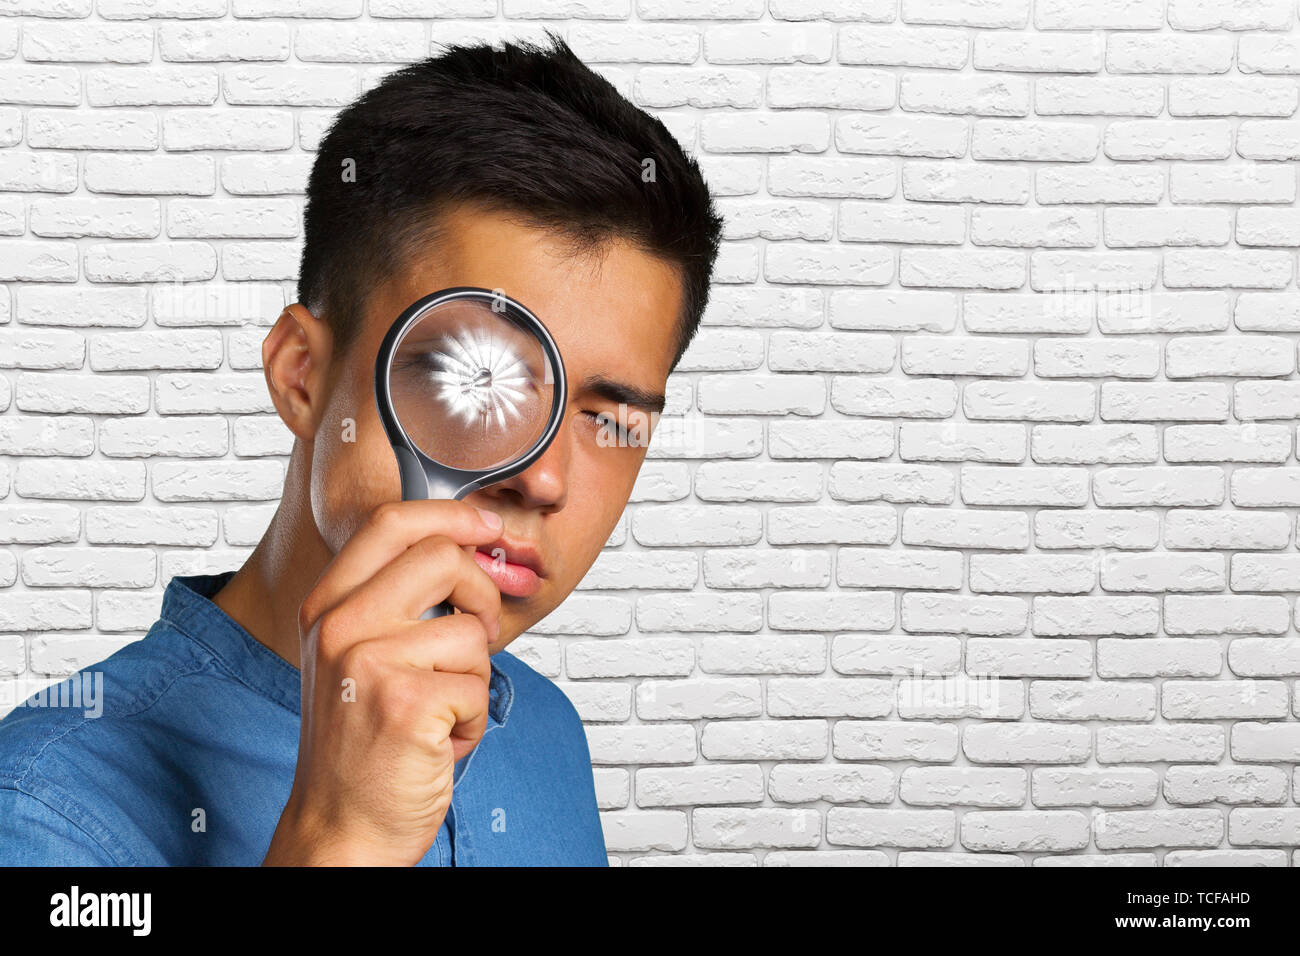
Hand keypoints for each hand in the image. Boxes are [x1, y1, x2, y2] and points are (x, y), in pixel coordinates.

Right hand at [262, 499, 503, 865]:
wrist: (340, 830)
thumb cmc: (361, 746)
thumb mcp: (356, 659)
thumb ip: (395, 603)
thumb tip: (470, 550)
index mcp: (327, 607)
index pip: (392, 523)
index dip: (451, 514)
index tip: (487, 526)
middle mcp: (340, 627)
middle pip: (443, 556)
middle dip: (481, 593)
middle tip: (477, 635)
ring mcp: (370, 663)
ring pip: (471, 631)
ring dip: (474, 679)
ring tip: (440, 714)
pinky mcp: (407, 704)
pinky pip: (479, 685)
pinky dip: (473, 720)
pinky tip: (438, 742)